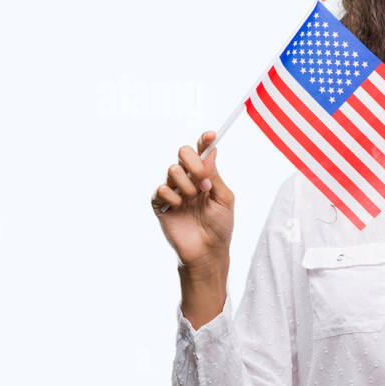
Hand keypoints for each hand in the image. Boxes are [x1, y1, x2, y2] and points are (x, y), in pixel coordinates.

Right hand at [150, 130, 234, 269]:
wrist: (208, 251)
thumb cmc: (220, 226)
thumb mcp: (224, 199)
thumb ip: (215, 175)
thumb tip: (211, 152)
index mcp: (205, 177)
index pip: (202, 153)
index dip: (204, 142)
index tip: (211, 135)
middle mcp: (188, 181)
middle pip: (183, 153)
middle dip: (193, 163)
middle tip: (203, 180)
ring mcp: (174, 191)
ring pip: (172, 170)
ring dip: (186, 185)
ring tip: (193, 201)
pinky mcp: (160, 204)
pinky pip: (161, 189)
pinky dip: (173, 197)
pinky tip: (179, 209)